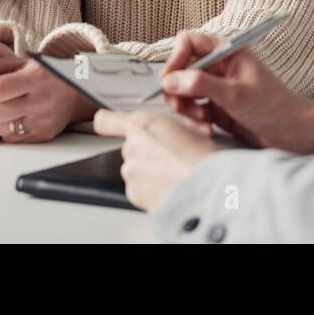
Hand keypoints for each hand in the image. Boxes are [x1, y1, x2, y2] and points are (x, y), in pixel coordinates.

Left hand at [0, 56, 96, 143]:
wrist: (73, 91)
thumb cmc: (39, 74)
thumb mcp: (17, 61)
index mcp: (35, 77)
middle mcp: (41, 101)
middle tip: (1, 99)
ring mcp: (42, 122)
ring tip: (9, 107)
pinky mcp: (42, 137)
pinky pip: (10, 139)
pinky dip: (8, 129)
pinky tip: (18, 117)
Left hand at [92, 110, 221, 210]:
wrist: (209, 191)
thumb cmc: (206, 159)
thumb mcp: (194, 129)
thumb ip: (171, 128)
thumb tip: (169, 133)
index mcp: (145, 124)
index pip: (107, 120)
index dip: (108, 122)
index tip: (104, 123)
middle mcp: (131, 146)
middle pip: (133, 149)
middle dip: (150, 153)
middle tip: (174, 159)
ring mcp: (131, 171)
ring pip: (137, 170)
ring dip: (151, 173)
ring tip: (176, 176)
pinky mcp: (134, 193)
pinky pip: (140, 190)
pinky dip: (152, 191)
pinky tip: (172, 188)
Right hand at [156, 31, 313, 153]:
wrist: (294, 135)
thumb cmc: (275, 107)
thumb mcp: (236, 94)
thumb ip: (201, 84)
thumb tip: (170, 80)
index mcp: (226, 52)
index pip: (188, 43)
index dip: (175, 59)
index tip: (169, 80)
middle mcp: (219, 67)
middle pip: (181, 70)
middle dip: (177, 89)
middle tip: (180, 106)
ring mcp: (216, 88)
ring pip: (183, 92)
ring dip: (186, 108)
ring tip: (201, 121)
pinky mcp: (216, 108)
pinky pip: (193, 110)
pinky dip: (194, 121)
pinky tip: (207, 129)